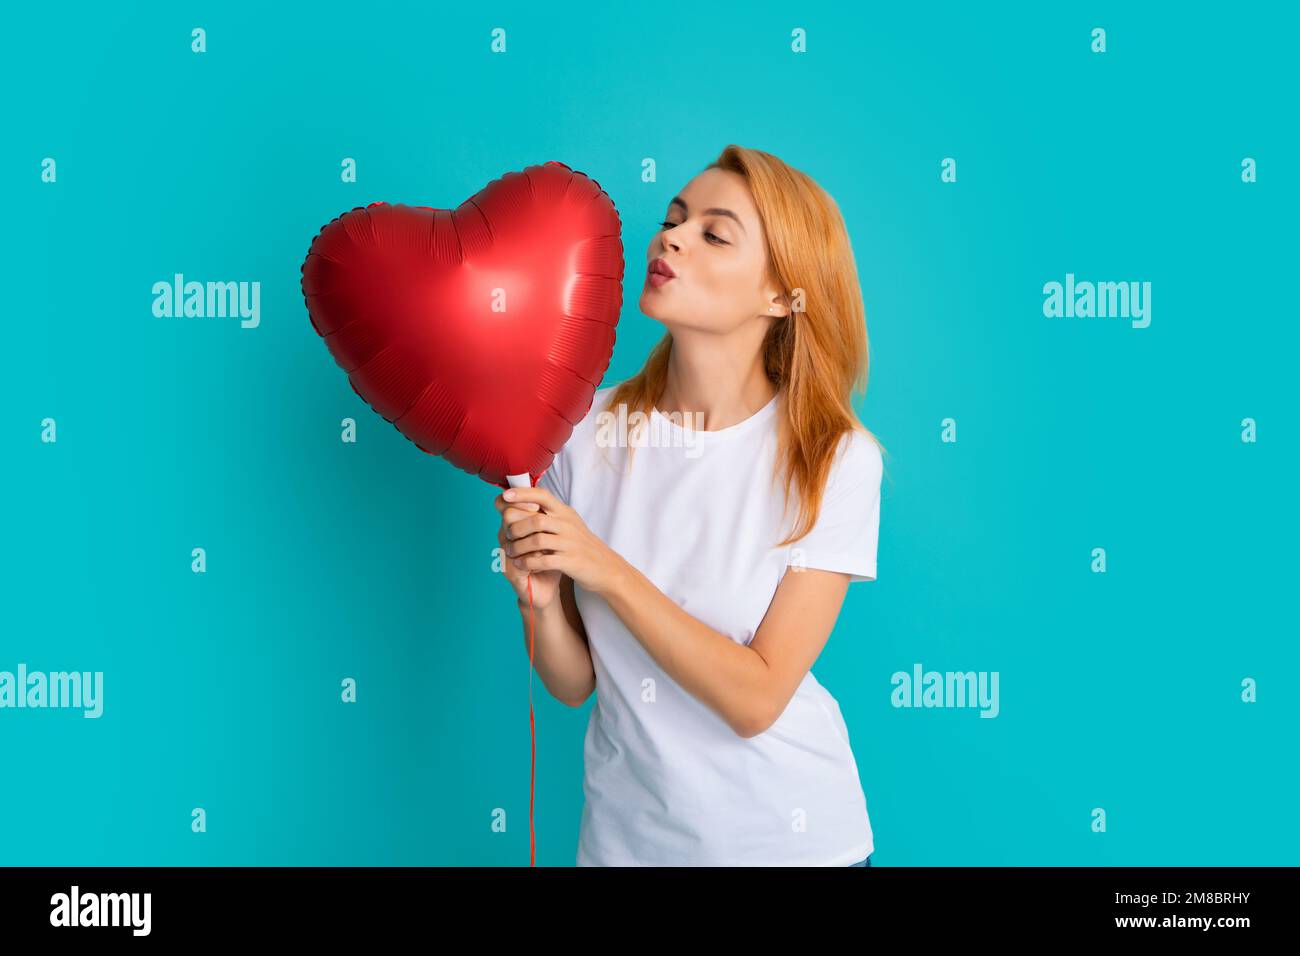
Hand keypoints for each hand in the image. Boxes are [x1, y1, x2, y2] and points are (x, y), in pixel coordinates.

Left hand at [499, 486, 626, 597]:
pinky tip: (521, 565)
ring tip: (510, 552)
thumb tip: (524, 500)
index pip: (543, 495)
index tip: (505, 496)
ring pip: (537, 541)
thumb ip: (550, 513)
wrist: (606, 568)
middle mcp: (568, 525)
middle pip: (536, 520)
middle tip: (507, 535)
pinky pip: (544, 560)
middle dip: (516, 528)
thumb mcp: (570, 524)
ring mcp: (570, 544)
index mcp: (566, 513)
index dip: (522, 494)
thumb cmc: (582, 545)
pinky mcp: (571, 561)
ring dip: (519, 547)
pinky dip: (528, 563)